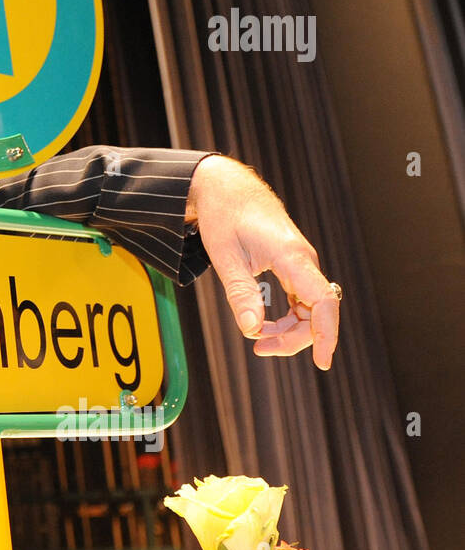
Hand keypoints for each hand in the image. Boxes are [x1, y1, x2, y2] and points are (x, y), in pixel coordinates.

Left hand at [187, 156, 340, 369]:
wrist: (225, 187)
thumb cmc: (224, 215)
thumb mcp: (225, 256)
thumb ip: (239, 293)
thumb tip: (251, 330)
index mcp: (291, 256)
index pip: (323, 301)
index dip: (326, 334)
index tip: (322, 362)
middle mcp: (303, 260)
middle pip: (316, 312)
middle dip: (293, 338)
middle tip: (258, 348)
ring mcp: (300, 263)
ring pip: (308, 308)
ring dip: (287, 329)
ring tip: (256, 337)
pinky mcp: (292, 265)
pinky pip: (299, 299)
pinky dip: (284, 316)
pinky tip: (262, 323)